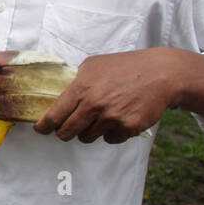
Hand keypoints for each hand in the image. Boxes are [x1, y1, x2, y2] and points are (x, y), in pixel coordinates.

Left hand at [34, 48, 181, 143]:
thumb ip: (75, 81)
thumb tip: (58, 95)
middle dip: (65, 132)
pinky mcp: (128, 127)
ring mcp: (111, 118)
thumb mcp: (93, 65)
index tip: (41, 130)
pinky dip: (111, 133)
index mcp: (81, 89)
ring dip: (90, 131)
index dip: (44, 127)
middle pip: (67, 133)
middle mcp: (94, 105)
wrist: (162, 73)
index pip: (54, 116)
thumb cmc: (126, 67)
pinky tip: (118, 118)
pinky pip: (110, 139)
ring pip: (88, 137)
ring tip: (101, 116)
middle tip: (68, 129)